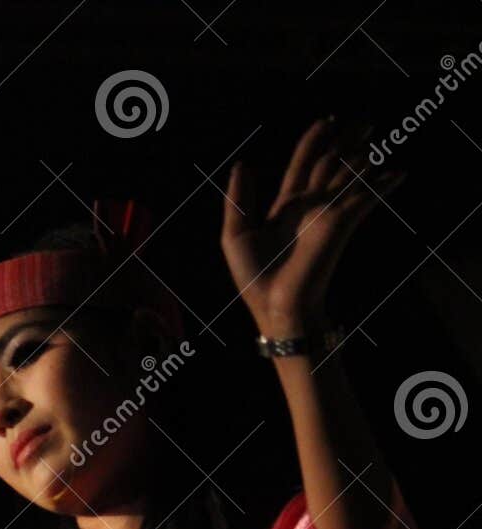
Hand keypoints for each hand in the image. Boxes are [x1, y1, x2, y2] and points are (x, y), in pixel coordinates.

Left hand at [221, 117, 404, 333]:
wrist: (275, 305)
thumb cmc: (254, 277)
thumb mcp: (235, 234)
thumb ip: (238, 199)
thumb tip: (242, 163)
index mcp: (286, 206)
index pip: (303, 164)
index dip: (314, 141)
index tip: (327, 120)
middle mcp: (311, 206)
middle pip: (331, 164)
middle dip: (346, 140)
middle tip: (364, 119)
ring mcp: (329, 214)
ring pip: (349, 174)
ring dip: (362, 154)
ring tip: (373, 130)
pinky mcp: (342, 224)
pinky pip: (366, 199)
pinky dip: (381, 186)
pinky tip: (398, 173)